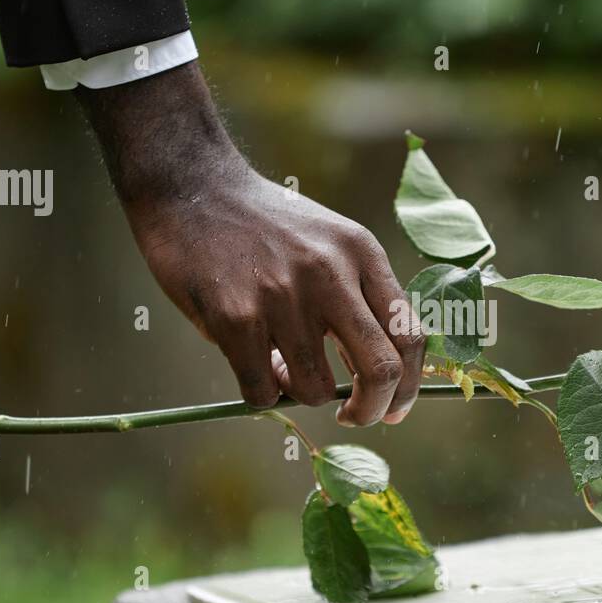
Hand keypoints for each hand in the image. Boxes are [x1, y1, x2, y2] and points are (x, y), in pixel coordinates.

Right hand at [76, 63, 424, 425]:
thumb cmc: (264, 224)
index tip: (394, 409)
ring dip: (300, 393)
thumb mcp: (330, 242)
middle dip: (373, 410)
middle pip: (381, 371)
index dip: (408, 387)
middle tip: (354, 417)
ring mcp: (283, 296)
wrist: (191, 185)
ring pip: (315, 390)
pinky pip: (262, 391)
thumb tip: (378, 376)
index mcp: (362, 254)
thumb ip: (359, 295)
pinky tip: (252, 362)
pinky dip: (262, 393)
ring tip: (281, 367)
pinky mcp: (236, 317)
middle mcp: (331, 274)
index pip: (410, 335)